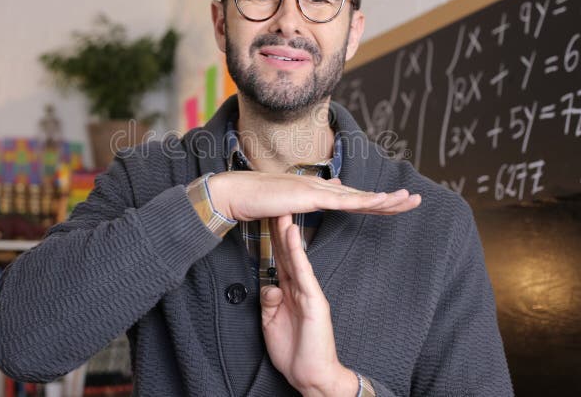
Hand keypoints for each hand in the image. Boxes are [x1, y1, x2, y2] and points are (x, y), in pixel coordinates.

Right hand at [207, 171, 420, 221]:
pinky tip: (381, 202)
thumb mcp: (290, 202)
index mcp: (320, 191)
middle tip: (417, 200)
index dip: (378, 202)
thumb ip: (311, 198)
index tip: (399, 204)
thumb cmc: (259, 200)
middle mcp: (323, 187)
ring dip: (386, 199)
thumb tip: (330, 190)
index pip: (355, 199)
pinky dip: (364, 201)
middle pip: (364, 195)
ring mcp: (317, 190)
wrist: (238, 192)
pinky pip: (342, 201)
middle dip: (392, 199)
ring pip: (359, 196)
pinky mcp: (309, 196)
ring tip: (408, 200)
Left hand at [260, 214, 359, 395]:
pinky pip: (303, 272)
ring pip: (296, 257)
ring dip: (288, 234)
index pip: (280, 259)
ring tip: (283, 211)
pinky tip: (293, 236)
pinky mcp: (315, 300)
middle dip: (280, 229)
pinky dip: (297, 253)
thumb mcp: (272, 324)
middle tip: (275, 204)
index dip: (272, 239)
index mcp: (290, 291)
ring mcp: (309, 292)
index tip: (265, 218)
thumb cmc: (295, 352)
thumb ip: (269, 302)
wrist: (312, 376)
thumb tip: (268, 285)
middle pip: (287, 252)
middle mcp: (300, 287)